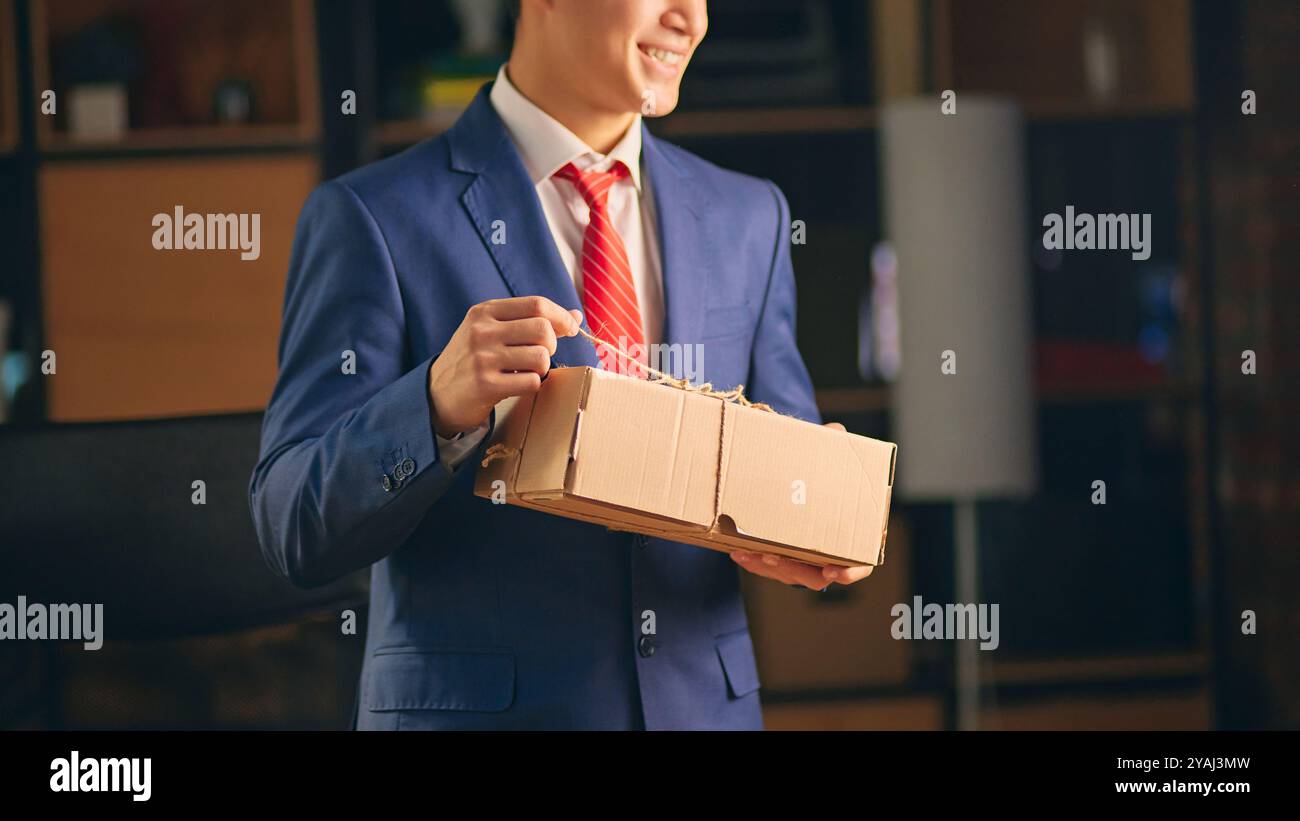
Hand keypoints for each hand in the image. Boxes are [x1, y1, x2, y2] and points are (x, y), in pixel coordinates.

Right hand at [428, 296, 582, 436]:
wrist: (436, 394)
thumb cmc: (472, 359)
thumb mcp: (491, 331)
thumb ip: (530, 320)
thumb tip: (576, 316)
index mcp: (484, 312)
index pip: (536, 304)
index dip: (561, 317)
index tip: (569, 329)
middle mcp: (482, 331)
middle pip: (543, 329)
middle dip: (551, 345)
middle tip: (541, 355)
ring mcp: (482, 358)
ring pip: (541, 358)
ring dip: (542, 368)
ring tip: (526, 371)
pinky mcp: (486, 385)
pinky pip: (532, 382)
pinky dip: (533, 385)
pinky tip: (518, 384)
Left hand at [729, 421, 875, 590]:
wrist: (800, 477)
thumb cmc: (820, 470)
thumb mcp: (828, 456)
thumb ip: (833, 445)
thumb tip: (835, 431)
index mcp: (852, 533)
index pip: (860, 562)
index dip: (851, 571)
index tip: (836, 572)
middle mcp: (830, 553)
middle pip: (817, 575)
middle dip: (795, 570)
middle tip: (774, 558)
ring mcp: (805, 560)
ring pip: (789, 574)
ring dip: (770, 567)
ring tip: (752, 554)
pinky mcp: (782, 559)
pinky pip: (769, 569)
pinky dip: (754, 562)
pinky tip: (738, 553)